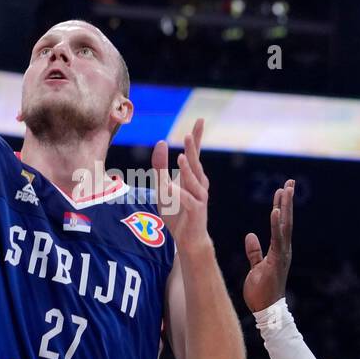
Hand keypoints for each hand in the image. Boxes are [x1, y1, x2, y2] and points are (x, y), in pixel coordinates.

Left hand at [151, 119, 210, 255]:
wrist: (188, 238)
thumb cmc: (178, 211)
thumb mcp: (163, 187)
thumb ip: (160, 167)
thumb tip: (162, 142)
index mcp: (191, 176)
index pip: (195, 153)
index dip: (197, 137)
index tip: (200, 120)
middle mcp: (199, 184)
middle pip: (196, 163)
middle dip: (193, 149)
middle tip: (188, 135)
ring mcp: (199, 197)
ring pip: (194, 181)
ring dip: (188, 169)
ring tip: (181, 157)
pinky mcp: (196, 211)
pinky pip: (187, 200)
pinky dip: (179, 194)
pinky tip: (170, 188)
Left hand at [243, 179, 294, 311]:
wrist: (266, 311)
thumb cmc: (261, 291)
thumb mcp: (256, 267)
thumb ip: (255, 251)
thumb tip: (250, 235)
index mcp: (278, 249)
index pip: (280, 223)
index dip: (281, 206)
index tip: (282, 189)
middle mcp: (283, 249)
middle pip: (286, 220)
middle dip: (287, 201)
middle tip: (289, 182)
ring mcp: (282, 255)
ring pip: (284, 227)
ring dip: (284, 208)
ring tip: (284, 190)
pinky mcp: (277, 261)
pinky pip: (278, 240)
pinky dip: (277, 225)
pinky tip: (276, 212)